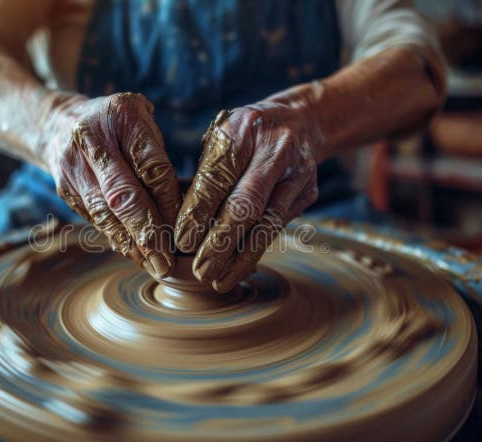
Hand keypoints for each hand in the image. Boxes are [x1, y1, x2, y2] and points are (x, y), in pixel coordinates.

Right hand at [45, 92, 180, 277]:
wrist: (57, 122)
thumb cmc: (119, 126)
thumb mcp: (143, 122)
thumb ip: (160, 156)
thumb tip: (190, 206)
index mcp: (122, 116)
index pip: (151, 167)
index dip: (168, 202)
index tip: (186, 228)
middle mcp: (93, 139)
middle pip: (123, 194)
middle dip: (148, 231)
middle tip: (167, 260)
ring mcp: (73, 166)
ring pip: (105, 213)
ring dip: (131, 244)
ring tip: (154, 265)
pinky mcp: (65, 189)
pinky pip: (94, 219)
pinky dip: (117, 239)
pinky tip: (136, 255)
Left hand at [174, 90, 322, 291]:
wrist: (299, 121)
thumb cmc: (244, 136)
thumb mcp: (219, 139)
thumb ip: (202, 175)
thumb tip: (174, 221)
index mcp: (243, 129)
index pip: (217, 177)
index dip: (199, 211)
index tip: (182, 240)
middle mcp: (275, 150)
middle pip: (246, 204)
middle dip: (221, 242)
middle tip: (200, 270)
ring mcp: (297, 174)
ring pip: (266, 223)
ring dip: (241, 257)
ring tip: (219, 280)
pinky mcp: (307, 193)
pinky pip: (277, 227)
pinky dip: (255, 250)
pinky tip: (237, 269)